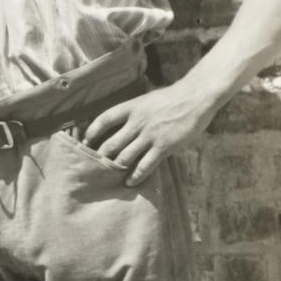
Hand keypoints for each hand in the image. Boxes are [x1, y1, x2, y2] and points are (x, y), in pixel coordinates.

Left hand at [82, 82, 213, 185]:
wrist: (195, 97)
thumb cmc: (171, 99)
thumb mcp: (146, 100)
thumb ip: (133, 113)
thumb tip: (119, 125)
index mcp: (131, 107)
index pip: (103, 120)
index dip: (91, 132)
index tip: (85, 143)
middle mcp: (137, 122)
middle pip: (111, 143)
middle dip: (101, 157)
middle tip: (94, 166)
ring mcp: (150, 135)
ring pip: (125, 157)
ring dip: (116, 168)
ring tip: (110, 176)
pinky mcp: (164, 147)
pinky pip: (145, 166)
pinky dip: (135, 176)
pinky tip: (129, 183)